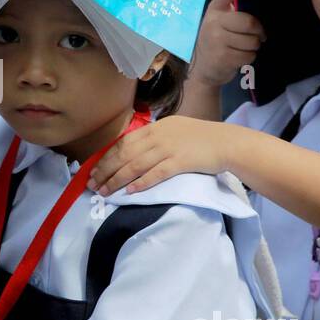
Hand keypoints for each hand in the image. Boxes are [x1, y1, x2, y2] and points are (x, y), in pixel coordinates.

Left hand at [88, 116, 232, 195]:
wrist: (227, 142)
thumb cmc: (200, 138)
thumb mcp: (173, 130)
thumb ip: (154, 139)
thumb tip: (132, 152)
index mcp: (154, 128)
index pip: (123, 144)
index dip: (106, 158)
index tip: (94, 171)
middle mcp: (158, 136)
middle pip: (125, 155)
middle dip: (106, 171)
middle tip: (93, 185)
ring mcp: (169, 148)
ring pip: (135, 165)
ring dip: (117, 180)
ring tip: (105, 191)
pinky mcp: (181, 162)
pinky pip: (156, 174)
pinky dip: (141, 183)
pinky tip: (130, 192)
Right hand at [188, 0, 264, 88]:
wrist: (203, 71)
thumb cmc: (217, 43)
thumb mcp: (220, 23)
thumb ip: (232, 8)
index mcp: (215, 10)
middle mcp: (214, 22)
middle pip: (249, 22)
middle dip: (258, 32)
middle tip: (258, 36)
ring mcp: (216, 40)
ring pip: (252, 41)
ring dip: (253, 47)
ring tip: (243, 48)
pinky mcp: (222, 57)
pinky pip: (249, 55)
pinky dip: (249, 58)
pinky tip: (238, 58)